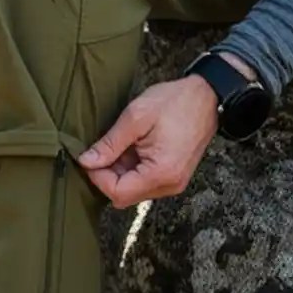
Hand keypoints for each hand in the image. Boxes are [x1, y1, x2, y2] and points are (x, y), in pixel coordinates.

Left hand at [78, 75, 218, 208]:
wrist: (206, 96)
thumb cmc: (175, 102)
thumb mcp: (136, 117)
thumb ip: (110, 143)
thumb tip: (86, 162)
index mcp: (161, 173)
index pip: (117, 193)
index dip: (97, 177)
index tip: (90, 156)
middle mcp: (169, 185)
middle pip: (124, 196)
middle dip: (107, 175)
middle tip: (104, 149)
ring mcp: (174, 182)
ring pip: (133, 190)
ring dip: (119, 172)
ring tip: (122, 145)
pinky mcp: (174, 176)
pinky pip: (145, 183)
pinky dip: (132, 170)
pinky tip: (133, 148)